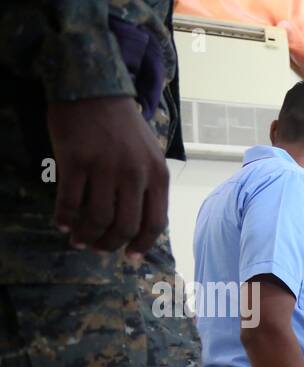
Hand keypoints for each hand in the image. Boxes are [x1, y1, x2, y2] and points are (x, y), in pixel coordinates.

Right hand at [46, 96, 168, 256]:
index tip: (130, 257)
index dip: (141, 245)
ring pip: (98, 218)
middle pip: (125, 226)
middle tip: (98, 249)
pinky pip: (70, 200)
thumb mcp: (150, 155)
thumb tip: (138, 225)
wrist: (94, 88)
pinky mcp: (75, 160)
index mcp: (158, 175)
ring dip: (87, 235)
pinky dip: (65, 217)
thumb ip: (148, 186)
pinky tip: (62, 223)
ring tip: (79, 240)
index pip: (154, 223)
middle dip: (111, 244)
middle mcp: (135, 174)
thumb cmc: (123, 125)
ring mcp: (105, 167)